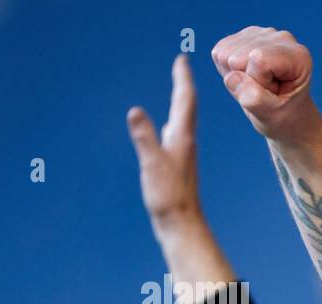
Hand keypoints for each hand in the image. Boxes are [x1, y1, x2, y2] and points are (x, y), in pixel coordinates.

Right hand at [127, 55, 201, 235]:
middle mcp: (185, 143)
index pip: (184, 101)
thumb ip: (144, 137)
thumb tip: (135, 111)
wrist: (182, 226)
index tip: (182, 59)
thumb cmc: (168, 198)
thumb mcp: (152, 164)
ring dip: (181, 101)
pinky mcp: (176, 165)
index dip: (182, 79)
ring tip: (179, 89)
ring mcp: (182, 154)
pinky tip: (170, 127)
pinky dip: (174, 121)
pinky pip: (176, 134)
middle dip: (182, 84)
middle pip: (186, 107)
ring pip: (183, 120)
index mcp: (182, 138)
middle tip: (180, 65)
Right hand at [210, 27, 320, 142]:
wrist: (285, 113)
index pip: (259, 59)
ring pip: (224, 54)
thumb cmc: (284, 115)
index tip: (274, 93)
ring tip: (258, 85)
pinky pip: (218, 53)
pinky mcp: (244, 36)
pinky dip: (228, 70)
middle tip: (265, 92)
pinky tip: (248, 76)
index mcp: (297, 56)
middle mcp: (281, 38)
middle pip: (237, 57)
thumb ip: (255, 99)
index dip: (258, 83)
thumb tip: (232, 78)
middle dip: (246, 80)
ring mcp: (261, 34)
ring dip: (237, 76)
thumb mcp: (273, 116)